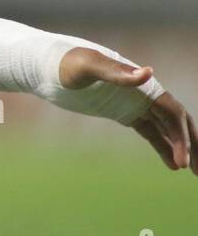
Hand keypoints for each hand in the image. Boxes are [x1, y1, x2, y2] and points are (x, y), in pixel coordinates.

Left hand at [59, 47, 196, 173]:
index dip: (182, 136)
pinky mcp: (125, 112)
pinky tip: (172, 165)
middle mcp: (145, 94)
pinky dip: (163, 147)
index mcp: (143, 85)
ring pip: (168, 128)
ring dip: (182, 148)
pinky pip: (151, 132)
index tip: (183, 160)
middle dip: (191, 144)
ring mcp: (136, 104)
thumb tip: (148, 72)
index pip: (173, 113)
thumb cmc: (68, 63)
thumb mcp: (89, 66)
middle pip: (178, 122)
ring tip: (193, 171)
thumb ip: (117, 72)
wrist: (51, 65)